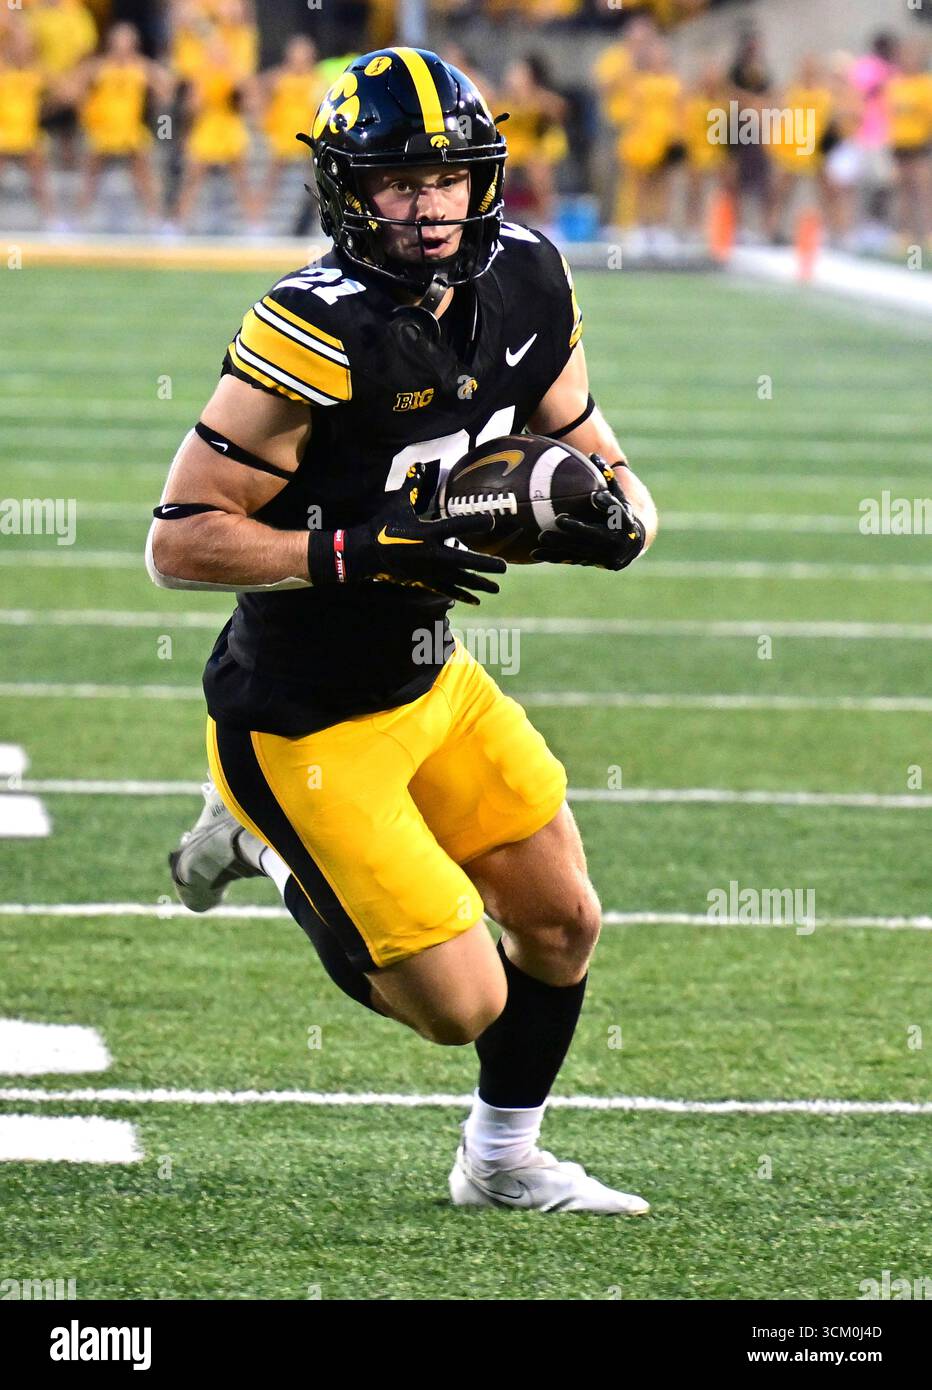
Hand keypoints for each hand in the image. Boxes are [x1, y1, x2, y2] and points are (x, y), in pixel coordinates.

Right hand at [308, 464, 506, 604]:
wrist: (366, 553)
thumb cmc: (384, 526)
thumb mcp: (398, 504)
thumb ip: (412, 485)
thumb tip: (418, 464)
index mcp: (428, 532)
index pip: (456, 526)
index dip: (475, 524)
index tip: (492, 522)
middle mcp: (432, 553)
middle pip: (464, 560)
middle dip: (485, 565)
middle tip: (504, 567)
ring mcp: (429, 570)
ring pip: (459, 579)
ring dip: (478, 584)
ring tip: (496, 588)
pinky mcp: (424, 580)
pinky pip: (447, 589)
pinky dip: (462, 595)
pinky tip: (476, 600)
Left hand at [531, 456, 645, 570]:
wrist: (631, 543)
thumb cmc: (620, 511)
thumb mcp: (619, 494)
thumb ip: (608, 477)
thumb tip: (593, 455)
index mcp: (624, 521)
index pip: (616, 512)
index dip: (607, 505)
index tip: (596, 497)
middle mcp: (616, 541)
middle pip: (595, 534)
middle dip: (578, 528)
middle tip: (559, 520)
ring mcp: (602, 555)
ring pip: (580, 550)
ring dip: (560, 544)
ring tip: (542, 537)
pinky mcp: (589, 562)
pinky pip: (569, 559)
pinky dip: (553, 556)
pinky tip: (535, 553)